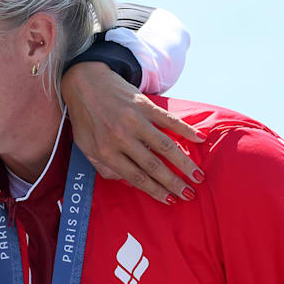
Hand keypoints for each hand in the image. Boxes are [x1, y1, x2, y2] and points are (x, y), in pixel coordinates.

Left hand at [61, 62, 205, 203]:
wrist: (84, 82)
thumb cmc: (85, 118)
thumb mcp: (85, 146)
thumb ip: (103, 166)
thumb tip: (127, 182)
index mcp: (105, 150)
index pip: (135, 177)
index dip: (155, 190)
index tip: (170, 200)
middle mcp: (120, 137)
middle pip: (153, 166)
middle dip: (174, 183)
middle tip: (190, 194)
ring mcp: (134, 120)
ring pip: (165, 147)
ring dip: (184, 163)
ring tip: (199, 176)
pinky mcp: (144, 105)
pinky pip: (169, 120)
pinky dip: (186, 130)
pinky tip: (199, 139)